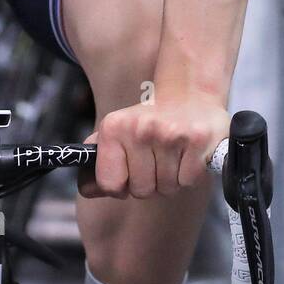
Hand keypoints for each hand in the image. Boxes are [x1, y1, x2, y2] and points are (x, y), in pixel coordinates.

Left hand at [79, 91, 228, 199]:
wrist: (188, 93)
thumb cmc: (149, 120)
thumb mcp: (117, 131)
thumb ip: (99, 161)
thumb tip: (86, 189)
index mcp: (114, 127)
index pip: (109, 184)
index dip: (120, 186)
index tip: (128, 172)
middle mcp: (140, 129)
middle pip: (141, 191)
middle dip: (149, 183)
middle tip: (155, 159)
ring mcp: (170, 134)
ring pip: (166, 188)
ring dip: (170, 179)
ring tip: (171, 154)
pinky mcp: (197, 140)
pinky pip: (187, 182)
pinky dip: (188, 175)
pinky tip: (186, 154)